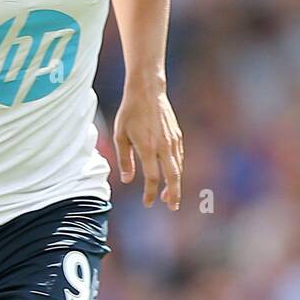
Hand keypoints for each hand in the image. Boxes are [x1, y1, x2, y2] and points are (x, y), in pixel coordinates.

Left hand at [113, 88, 182, 209]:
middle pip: (173, 177)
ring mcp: (173, 141)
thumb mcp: (120, 136)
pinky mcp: (177, 135)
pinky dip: (177, 169)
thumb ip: (125, 159)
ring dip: (175, 183)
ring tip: (171, 196)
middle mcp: (164, 147)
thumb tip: (126, 180)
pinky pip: (179, 157)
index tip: (148, 203)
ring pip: (178, 167)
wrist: (148, 92)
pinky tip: (172, 174)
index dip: (151, 193)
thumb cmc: (130, 113)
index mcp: (148, 148)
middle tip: (172, 207)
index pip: (152, 178)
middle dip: (173, 194)